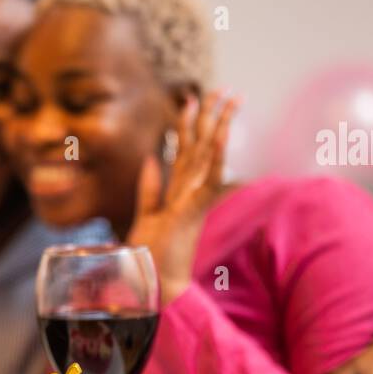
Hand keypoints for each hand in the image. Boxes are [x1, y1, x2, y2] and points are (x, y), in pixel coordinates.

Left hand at [127, 90, 239, 302]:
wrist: (155, 286)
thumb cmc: (151, 258)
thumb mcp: (146, 217)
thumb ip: (150, 189)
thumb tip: (151, 159)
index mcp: (180, 194)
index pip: (186, 152)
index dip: (187, 124)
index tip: (189, 98)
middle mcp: (190, 194)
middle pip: (201, 147)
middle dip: (211, 116)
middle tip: (222, 87)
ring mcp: (193, 202)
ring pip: (208, 157)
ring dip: (218, 127)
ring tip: (227, 99)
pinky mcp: (192, 212)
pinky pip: (208, 182)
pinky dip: (215, 159)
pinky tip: (219, 137)